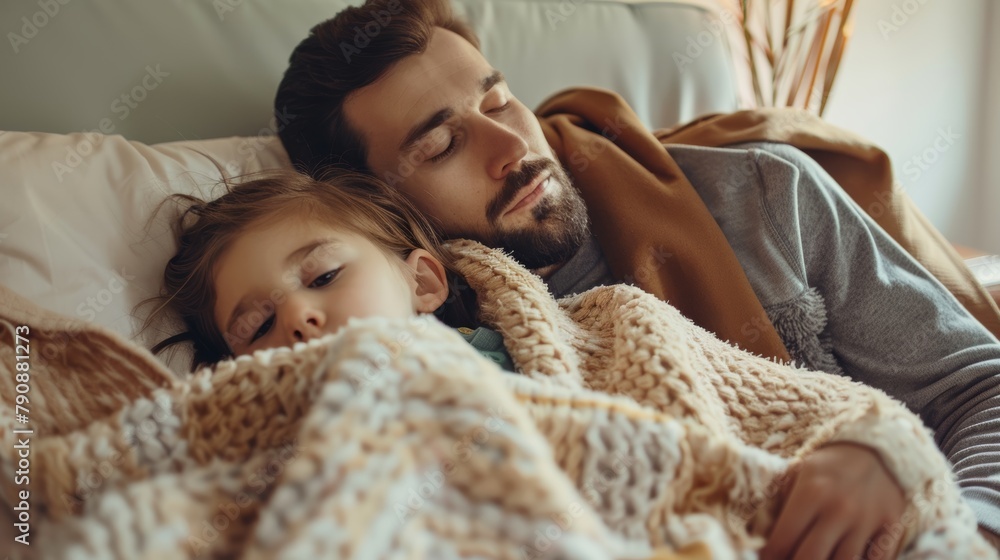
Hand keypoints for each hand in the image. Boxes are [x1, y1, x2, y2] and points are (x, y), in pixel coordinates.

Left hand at [760, 443, 905, 559]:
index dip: (770, 556)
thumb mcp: (798, 474)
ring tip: (818, 555)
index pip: (782, 541)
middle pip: (810, 558)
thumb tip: (759, 537)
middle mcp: (840, 508)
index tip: (767, 558)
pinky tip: (844, 555)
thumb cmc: (828, 467)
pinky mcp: (892, 528)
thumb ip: (779, 504)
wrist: (877, 450)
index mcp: (811, 493)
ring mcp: (868, 520)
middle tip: (789, 559)